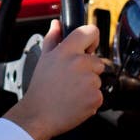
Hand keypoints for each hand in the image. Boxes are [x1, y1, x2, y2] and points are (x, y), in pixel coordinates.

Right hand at [4, 21, 103, 139]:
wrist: (39, 114)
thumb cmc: (41, 88)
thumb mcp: (44, 59)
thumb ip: (52, 38)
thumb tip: (56, 24)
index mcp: (67, 51)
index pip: (90, 32)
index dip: (92, 39)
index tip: (89, 47)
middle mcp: (80, 63)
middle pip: (97, 61)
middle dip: (89, 69)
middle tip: (72, 78)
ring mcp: (89, 80)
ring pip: (98, 79)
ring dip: (89, 85)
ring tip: (71, 91)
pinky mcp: (96, 97)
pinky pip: (99, 95)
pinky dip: (91, 99)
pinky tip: (76, 100)